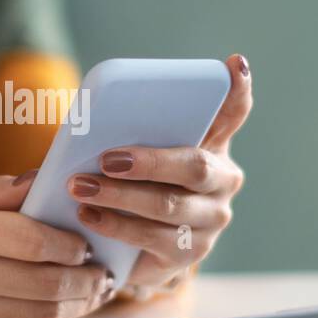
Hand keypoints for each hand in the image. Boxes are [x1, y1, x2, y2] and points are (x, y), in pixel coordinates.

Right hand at [0, 174, 112, 317]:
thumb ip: (4, 189)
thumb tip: (49, 181)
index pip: (28, 241)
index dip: (68, 245)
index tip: (87, 244)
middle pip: (40, 283)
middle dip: (83, 280)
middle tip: (104, 272)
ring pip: (36, 313)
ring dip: (74, 304)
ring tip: (94, 290)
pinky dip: (48, 317)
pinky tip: (65, 303)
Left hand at [66, 53, 251, 291]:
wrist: (139, 248)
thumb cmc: (138, 185)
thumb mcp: (141, 153)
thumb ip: (135, 133)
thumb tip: (96, 118)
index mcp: (215, 145)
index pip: (233, 113)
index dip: (237, 89)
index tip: (234, 64)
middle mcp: (223, 181)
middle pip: (195, 166)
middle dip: (149, 162)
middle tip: (106, 158)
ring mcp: (212, 220)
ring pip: (168, 205)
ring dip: (119, 196)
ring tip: (80, 187)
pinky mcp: (191, 253)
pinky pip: (152, 238)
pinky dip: (116, 225)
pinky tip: (89, 216)